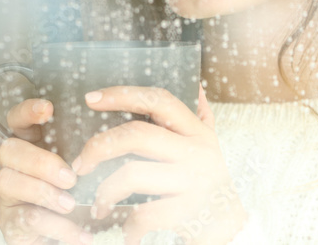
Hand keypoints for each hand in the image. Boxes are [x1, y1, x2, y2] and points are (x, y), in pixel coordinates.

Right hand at [0, 98, 93, 243]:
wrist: (75, 236)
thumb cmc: (80, 197)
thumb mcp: (86, 171)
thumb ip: (88, 154)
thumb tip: (108, 139)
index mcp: (33, 146)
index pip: (17, 120)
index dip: (26, 111)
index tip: (48, 109)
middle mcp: (15, 167)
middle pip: (8, 150)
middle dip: (39, 162)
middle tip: (70, 177)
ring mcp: (9, 195)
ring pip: (7, 181)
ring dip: (43, 192)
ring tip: (71, 204)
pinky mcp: (11, 223)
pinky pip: (26, 219)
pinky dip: (57, 226)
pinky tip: (81, 233)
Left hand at [70, 84, 248, 244]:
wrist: (236, 229)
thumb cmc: (214, 183)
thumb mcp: (212, 147)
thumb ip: (201, 117)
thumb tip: (196, 86)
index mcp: (197, 132)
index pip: (158, 100)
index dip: (122, 94)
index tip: (90, 98)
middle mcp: (197, 151)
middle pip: (137, 135)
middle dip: (99, 147)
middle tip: (80, 164)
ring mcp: (194, 182)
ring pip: (133, 174)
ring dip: (106, 191)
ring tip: (99, 204)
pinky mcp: (189, 213)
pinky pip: (145, 214)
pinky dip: (129, 225)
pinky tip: (127, 232)